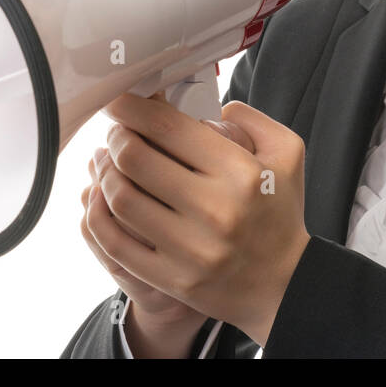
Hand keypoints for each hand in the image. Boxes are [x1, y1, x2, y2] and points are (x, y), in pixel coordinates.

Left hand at [84, 93, 311, 347]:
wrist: (285, 284)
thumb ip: (249, 119)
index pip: (168, 128)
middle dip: (117, 137)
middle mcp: (215, 209)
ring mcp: (191, 249)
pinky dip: (98, 215)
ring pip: (120, 198)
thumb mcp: (286, 154)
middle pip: (135, 159)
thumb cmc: (279, 211)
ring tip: (108, 163)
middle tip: (117, 133)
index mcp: (241, 172)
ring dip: (105, 173)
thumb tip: (206, 107)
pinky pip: (116, 243)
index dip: (133, 109)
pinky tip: (101, 199)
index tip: (119, 102)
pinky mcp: (173, 279)